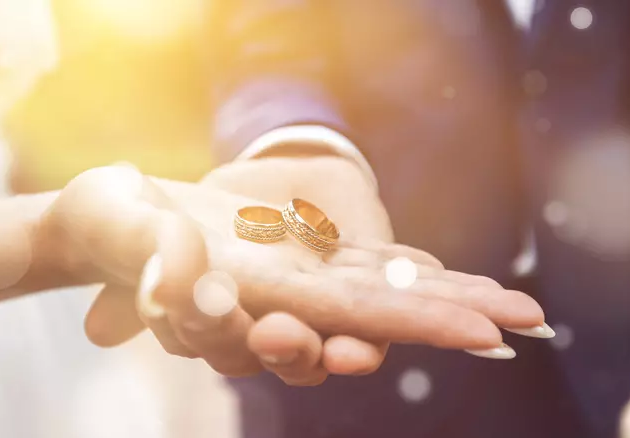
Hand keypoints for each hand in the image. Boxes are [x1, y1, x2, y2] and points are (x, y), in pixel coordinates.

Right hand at [44, 165, 544, 385]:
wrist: (113, 218)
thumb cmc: (107, 222)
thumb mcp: (117, 224)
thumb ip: (149, 254)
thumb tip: (192, 283)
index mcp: (247, 296)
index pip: (339, 316)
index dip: (409, 321)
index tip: (476, 332)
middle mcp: (284, 301)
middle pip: (380, 316)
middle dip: (449, 322)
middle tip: (522, 326)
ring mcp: (299, 281)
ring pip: (385, 296)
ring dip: (450, 303)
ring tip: (518, 312)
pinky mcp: (305, 259)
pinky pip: (372, 268)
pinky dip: (422, 274)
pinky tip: (468, 284)